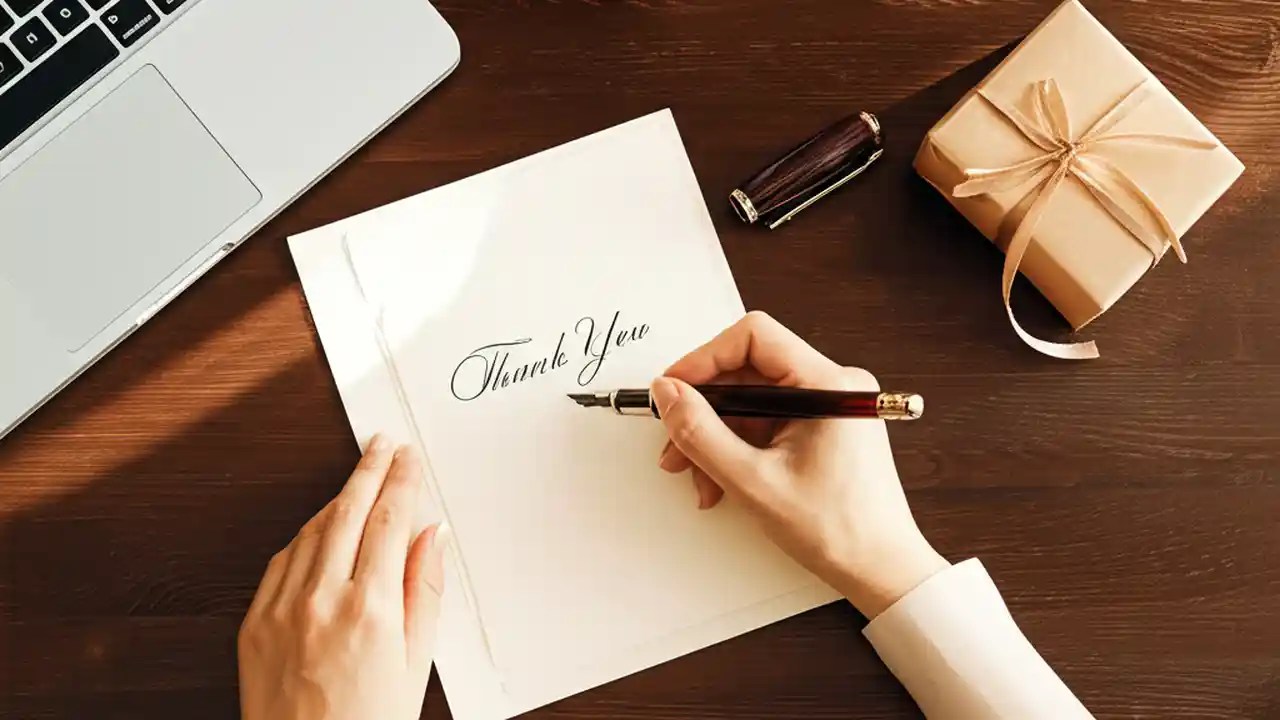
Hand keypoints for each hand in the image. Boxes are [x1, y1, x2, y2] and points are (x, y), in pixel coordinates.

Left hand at [238, 437, 448, 719]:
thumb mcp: (415, 664)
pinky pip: (282, 560)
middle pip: (348, 511)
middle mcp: (322, 600)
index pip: (390, 521)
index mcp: (371, 610)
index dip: (402, 481)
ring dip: (337, 497)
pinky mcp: (255, 623)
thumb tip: (431, 537)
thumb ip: (424, 592)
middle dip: (369, 469)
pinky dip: (305, 534)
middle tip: (382, 444)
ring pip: (312, 529)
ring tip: (358, 478)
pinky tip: (321, 527)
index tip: (410, 459)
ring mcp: (282, 609)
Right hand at [653, 312, 948, 617]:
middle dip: (704, 410)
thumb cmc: (840, 530)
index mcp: (829, 385)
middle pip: (747, 373)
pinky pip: (767, 423)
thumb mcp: (753, 481)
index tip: (673, 388)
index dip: (704, 359)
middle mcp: (833, 386)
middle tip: (675, 443)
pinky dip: (738, 448)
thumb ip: (701, 432)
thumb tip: (668, 393)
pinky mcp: (822, 428)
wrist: (881, 570)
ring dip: (716, 437)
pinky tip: (722, 481)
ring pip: (751, 402)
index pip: (753, 338)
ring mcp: (828, 407)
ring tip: (698, 477)